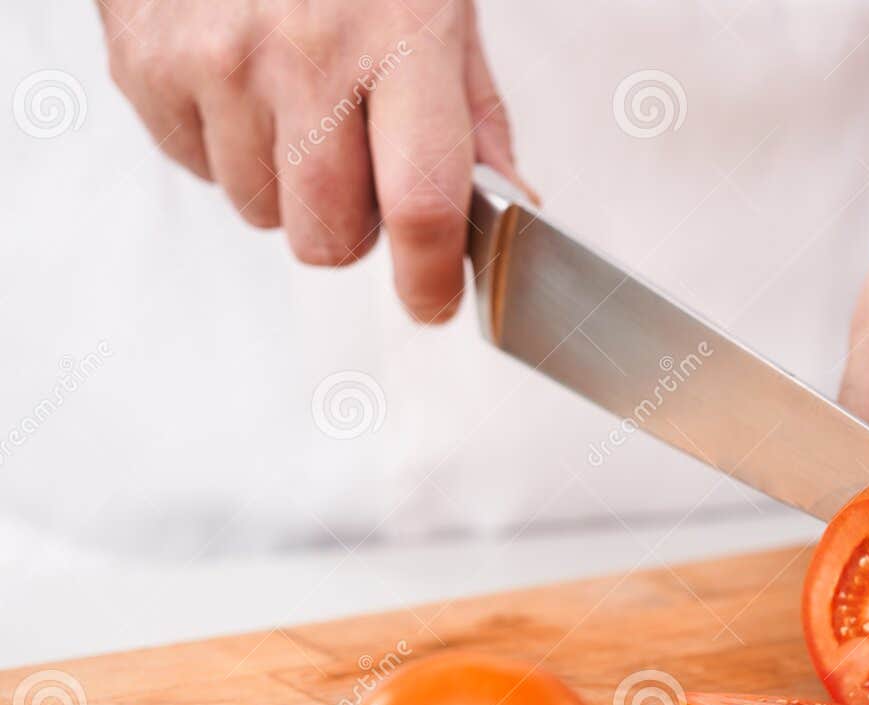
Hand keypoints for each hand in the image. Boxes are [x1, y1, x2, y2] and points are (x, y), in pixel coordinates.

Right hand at [99, 0, 519, 321]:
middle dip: (351, 228)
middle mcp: (304, 55)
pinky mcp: (146, 62)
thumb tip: (510, 207)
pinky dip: (222, 141)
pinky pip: (195, 165)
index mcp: (400, 39)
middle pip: (328, 236)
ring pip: (259, 211)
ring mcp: (216, 61)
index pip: (422, 206)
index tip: (433, 299)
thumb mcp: (441, 5)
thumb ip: (475, 115)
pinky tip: (240, 75)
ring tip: (291, 97)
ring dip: (283, 182)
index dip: (430, 277)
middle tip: (357, 165)